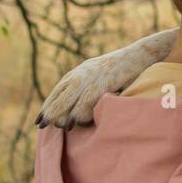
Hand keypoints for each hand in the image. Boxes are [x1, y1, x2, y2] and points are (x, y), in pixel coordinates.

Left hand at [37, 28, 176, 128]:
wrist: (142, 54)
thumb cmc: (124, 68)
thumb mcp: (101, 75)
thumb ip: (88, 88)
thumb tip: (76, 109)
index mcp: (80, 72)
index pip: (57, 90)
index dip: (47, 106)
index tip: (39, 121)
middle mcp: (82, 74)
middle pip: (60, 95)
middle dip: (51, 112)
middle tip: (44, 126)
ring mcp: (93, 77)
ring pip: (69, 99)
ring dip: (63, 114)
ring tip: (61, 127)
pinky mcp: (104, 81)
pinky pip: (87, 100)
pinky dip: (81, 113)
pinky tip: (80, 121)